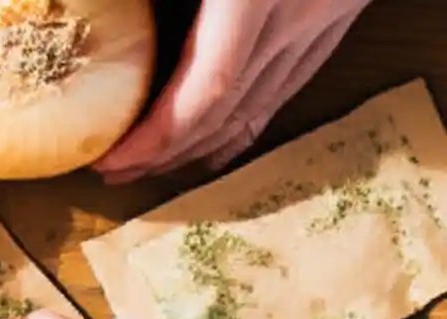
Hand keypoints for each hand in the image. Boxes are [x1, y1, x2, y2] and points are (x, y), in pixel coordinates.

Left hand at [95, 0, 372, 181]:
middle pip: (225, 112)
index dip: (155, 139)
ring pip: (259, 106)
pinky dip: (245, 120)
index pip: (203, 92)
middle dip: (165, 154)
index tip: (110, 158)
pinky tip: (214, 141)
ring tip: (149, 167)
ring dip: (202, 147)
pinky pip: (286, 85)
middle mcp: (296, 17)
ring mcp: (324, 20)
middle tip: (114, 173)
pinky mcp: (336, 18)